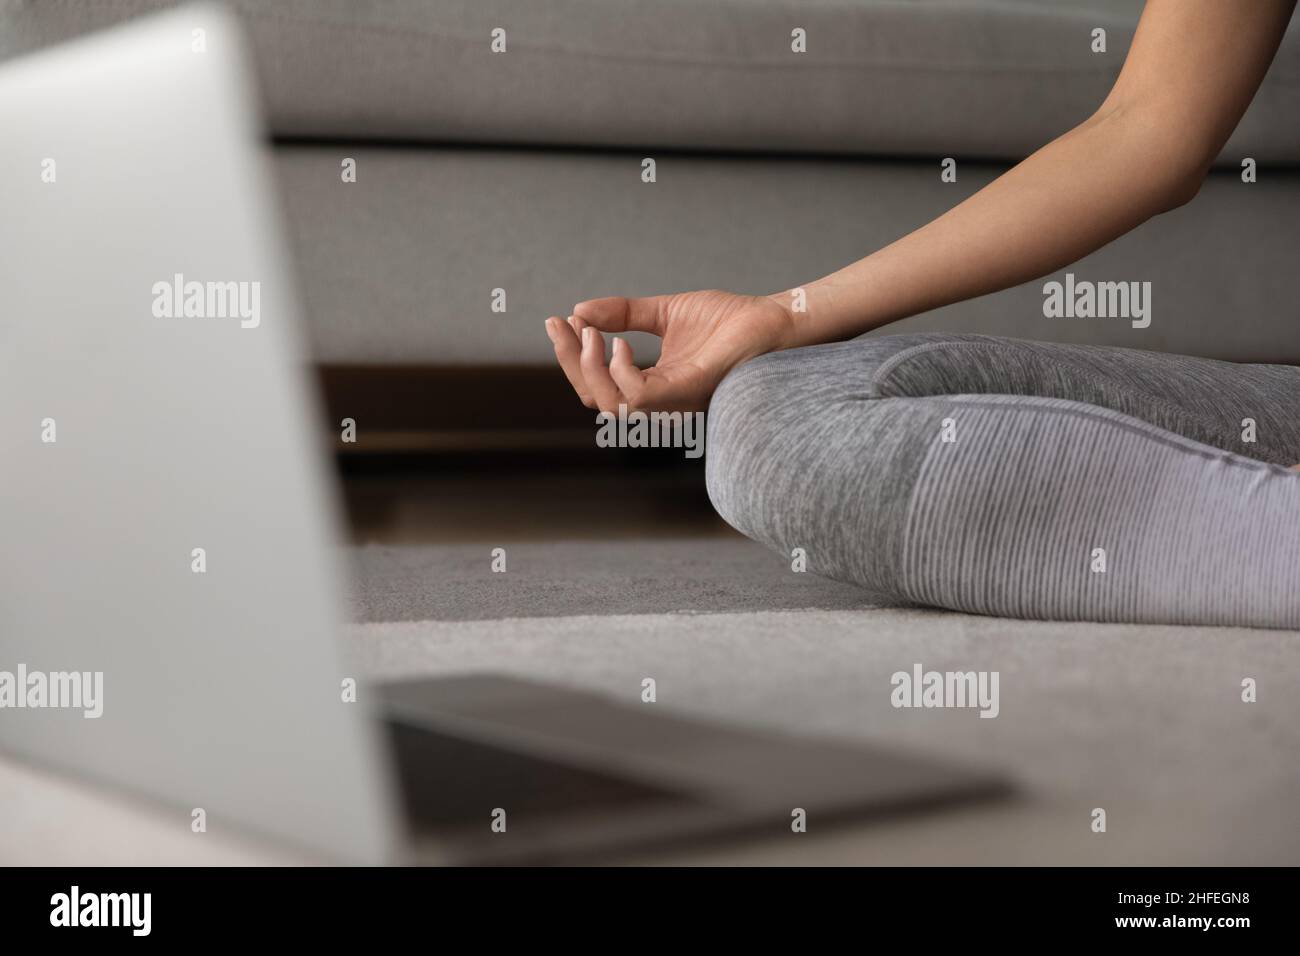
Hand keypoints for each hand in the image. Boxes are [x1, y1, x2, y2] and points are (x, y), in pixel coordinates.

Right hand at [544, 290, 795, 412]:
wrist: (774, 319)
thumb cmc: (729, 321)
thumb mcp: (665, 311)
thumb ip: (624, 314)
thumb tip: (580, 310)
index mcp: (654, 386)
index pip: (598, 385)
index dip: (572, 357)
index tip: (558, 321)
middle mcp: (661, 401)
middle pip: (595, 398)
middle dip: (570, 362)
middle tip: (559, 325)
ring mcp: (675, 401)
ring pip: (611, 403)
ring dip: (590, 367)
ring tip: (589, 330)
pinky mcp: (689, 392)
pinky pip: (640, 397)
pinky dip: (620, 372)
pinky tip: (619, 342)